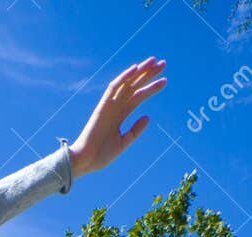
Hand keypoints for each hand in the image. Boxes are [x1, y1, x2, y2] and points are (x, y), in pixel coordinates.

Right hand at [69, 57, 166, 176]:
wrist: (86, 161)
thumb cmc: (101, 156)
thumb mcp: (123, 142)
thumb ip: (135, 130)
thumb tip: (148, 116)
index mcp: (120, 115)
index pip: (138, 96)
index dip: (151, 88)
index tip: (165, 81)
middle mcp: (115, 107)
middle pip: (134, 86)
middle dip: (148, 74)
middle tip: (163, 64)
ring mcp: (109, 105)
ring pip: (127, 83)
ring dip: (139, 71)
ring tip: (154, 61)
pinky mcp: (102, 106)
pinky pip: (114, 87)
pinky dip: (124, 77)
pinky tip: (135, 68)